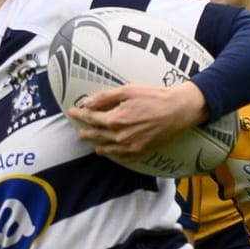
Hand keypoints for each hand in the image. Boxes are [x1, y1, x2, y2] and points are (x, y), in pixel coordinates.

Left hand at [67, 83, 205, 161]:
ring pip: (109, 149)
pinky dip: (116, 156)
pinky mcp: (142, 151)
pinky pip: (124, 158)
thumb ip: (105, 97)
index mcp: (115, 119)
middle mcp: (120, 136)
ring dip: (99, 146)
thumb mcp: (127, 91)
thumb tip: (87, 102)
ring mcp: (131, 146)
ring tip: (94, 146)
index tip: (72, 112)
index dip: (80, 115)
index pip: (91, 118)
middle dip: (86, 133)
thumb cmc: (154, 97)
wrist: (177, 110)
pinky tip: (113, 154)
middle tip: (79, 132)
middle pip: (97, 135)